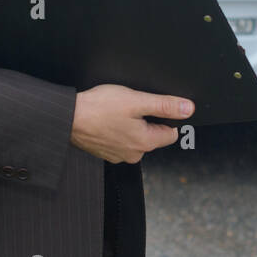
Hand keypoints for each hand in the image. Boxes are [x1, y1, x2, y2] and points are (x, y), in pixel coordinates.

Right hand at [69, 83, 193, 163]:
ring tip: (116, 112)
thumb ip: (164, 106)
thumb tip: (188, 109)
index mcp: (145, 143)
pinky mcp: (105, 152)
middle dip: (146, 120)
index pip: (171, 133)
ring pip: (135, 137)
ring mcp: (118, 155)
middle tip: (130, 106)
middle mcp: (134, 154)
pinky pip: (120, 140)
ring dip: (130, 125)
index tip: (152, 107)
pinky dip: (117, 130)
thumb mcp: (136, 100)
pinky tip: (107, 119)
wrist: (67, 118)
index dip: (165, 117)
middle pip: (153, 135)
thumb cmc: (98, 108)